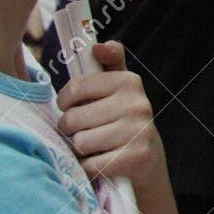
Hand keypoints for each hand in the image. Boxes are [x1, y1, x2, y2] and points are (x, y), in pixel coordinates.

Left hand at [55, 40, 164, 184]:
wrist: (148, 157)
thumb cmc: (122, 117)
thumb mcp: (118, 86)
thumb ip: (109, 61)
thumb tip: (97, 47)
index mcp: (128, 81)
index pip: (76, 88)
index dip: (65, 101)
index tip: (70, 106)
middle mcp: (137, 104)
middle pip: (73, 119)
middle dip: (71, 128)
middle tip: (83, 130)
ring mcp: (138, 131)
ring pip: (80, 142)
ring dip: (80, 148)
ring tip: (93, 145)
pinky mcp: (136, 158)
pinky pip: (91, 164)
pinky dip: (89, 167)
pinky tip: (100, 161)